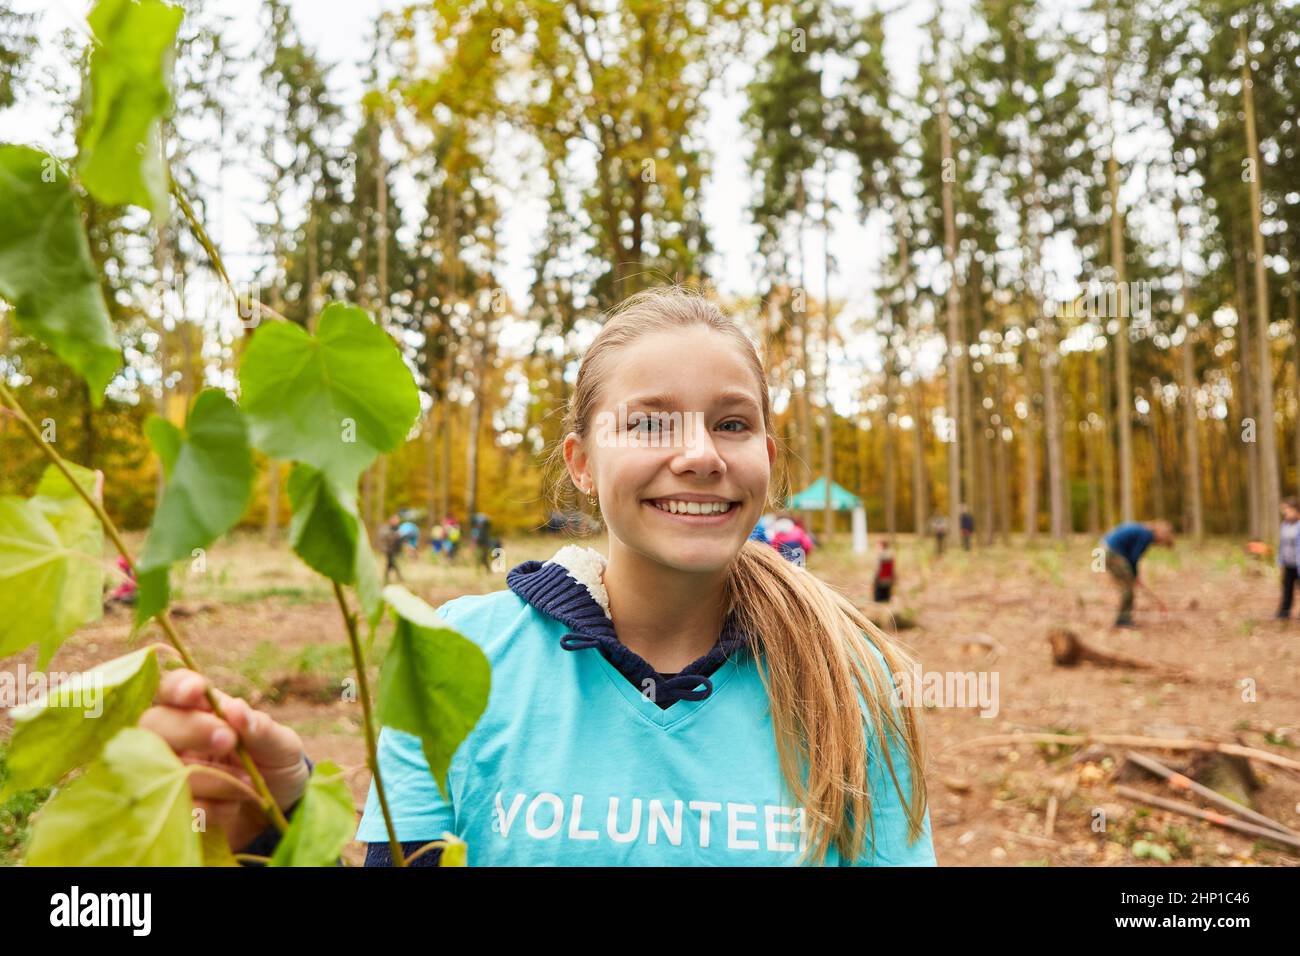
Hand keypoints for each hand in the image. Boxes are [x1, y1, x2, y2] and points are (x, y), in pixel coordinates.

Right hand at [140, 669, 310, 853]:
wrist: (278, 810)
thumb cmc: (276, 764)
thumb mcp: (281, 744)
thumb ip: (260, 727)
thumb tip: (235, 709)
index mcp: (203, 711)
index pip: (175, 688)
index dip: (179, 685)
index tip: (196, 690)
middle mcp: (177, 738)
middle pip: (153, 723)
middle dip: (190, 730)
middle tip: (228, 740)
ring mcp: (169, 772)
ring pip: (164, 766)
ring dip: (213, 777)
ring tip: (248, 782)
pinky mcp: (171, 806)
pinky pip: (176, 804)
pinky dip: (211, 807)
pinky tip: (233, 806)